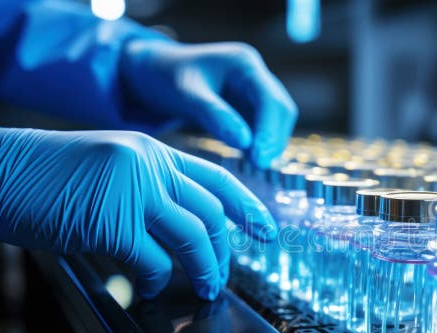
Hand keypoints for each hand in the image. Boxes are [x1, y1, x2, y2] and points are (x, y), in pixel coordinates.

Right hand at [0, 124, 276, 299]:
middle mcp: (149, 165)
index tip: (267, 232)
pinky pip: (153, 261)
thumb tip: (188, 230)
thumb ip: (150, 187)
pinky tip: (150, 286)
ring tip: (204, 290)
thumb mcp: (110, 165)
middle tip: (222, 279)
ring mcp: (131, 191)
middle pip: (211, 215)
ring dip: (204, 271)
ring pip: (193, 238)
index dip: (248, 208)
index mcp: (152, 150)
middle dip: (225, 253)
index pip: (217, 179)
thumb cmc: (47, 176)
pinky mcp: (110, 222)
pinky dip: (157, 281)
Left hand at [121, 39, 297, 168]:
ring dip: (270, 143)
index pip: (270, 99)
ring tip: (254, 165)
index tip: (260, 158)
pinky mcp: (250, 106)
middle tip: (259, 165)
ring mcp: (255, 90)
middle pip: (281, 109)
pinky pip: (264, 126)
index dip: (270, 130)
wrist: (155, 73)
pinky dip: (261, 143)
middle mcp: (255, 75)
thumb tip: (245, 143)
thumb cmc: (167, 78)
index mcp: (244, 63)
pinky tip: (250, 159)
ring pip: (277, 120)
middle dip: (274, 138)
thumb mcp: (187, 95)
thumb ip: (215, 116)